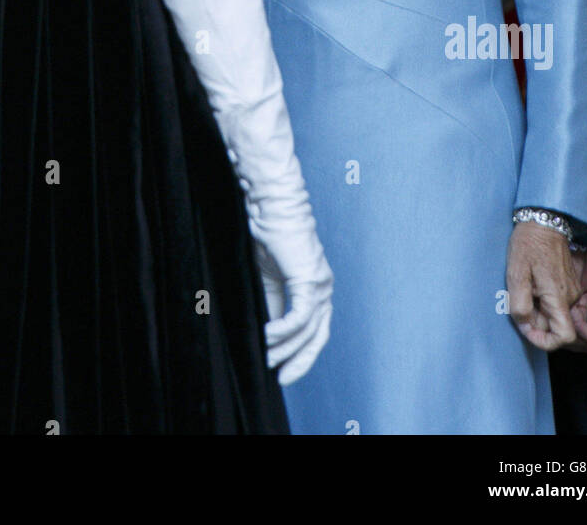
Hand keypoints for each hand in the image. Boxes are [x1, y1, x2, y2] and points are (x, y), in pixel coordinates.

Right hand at [257, 242, 332, 385]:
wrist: (269, 207)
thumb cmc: (266, 234)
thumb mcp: (266, 278)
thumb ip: (270, 305)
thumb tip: (264, 334)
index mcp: (314, 287)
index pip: (313, 330)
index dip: (299, 353)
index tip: (281, 371)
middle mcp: (323, 288)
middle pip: (318, 337)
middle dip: (300, 361)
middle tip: (281, 378)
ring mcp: (319, 284)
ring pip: (307, 331)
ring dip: (284, 348)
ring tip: (263, 356)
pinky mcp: (309, 280)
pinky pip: (300, 317)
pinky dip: (282, 331)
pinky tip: (265, 337)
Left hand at [506, 222, 586, 351]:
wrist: (544, 221)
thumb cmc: (528, 245)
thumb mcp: (516, 274)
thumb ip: (520, 304)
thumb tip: (525, 325)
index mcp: (558, 297)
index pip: (564, 336)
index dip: (545, 340)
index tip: (527, 329)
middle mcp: (570, 297)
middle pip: (556, 326)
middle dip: (536, 323)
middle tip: (518, 305)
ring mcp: (572, 291)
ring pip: (556, 314)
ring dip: (538, 312)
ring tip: (524, 293)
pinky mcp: (570, 284)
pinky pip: (558, 303)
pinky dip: (544, 303)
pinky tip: (532, 289)